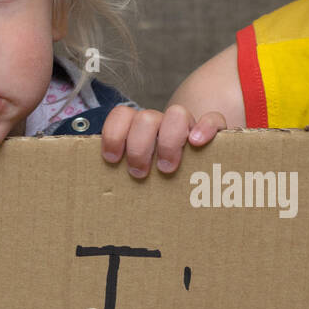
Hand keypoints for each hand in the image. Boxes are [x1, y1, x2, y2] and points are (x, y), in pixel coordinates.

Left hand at [101, 104, 226, 177]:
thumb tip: (94, 194)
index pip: (122, 115)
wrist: (199, 173)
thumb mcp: (139, 174)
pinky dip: (204, 128)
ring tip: (166, 169)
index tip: (111, 159)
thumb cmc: (160, 179)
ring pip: (177, 114)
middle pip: (146, 118)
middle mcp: (163, 123)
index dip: (113, 134)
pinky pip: (213, 119)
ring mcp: (189, 125)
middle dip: (139, 146)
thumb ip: (121, 174)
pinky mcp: (214, 131)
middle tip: (139, 173)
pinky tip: (196, 144)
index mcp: (140, 129)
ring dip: (169, 142)